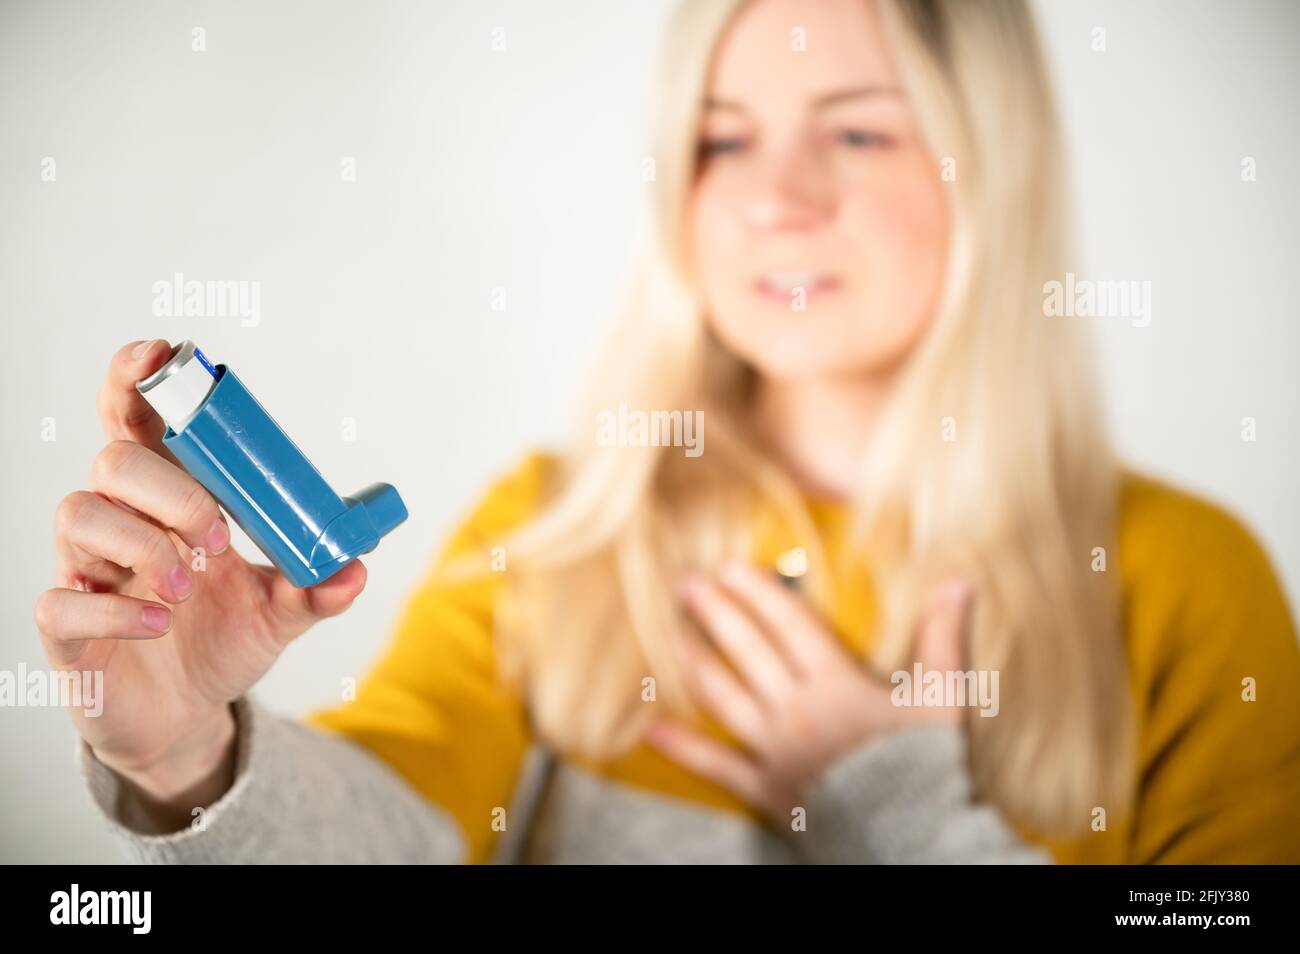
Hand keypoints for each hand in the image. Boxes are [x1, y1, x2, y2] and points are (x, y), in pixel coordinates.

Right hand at [34, 339, 366, 806]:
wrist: (187, 715)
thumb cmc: (223, 641)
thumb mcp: (281, 612)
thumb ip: (317, 588)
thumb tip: (355, 567)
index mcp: (168, 501)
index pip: (136, 421)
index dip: (137, 381)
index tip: (162, 357)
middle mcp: (120, 523)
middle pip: (114, 461)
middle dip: (172, 491)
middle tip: (216, 538)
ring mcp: (86, 571)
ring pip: (78, 514)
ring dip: (142, 544)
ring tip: (186, 588)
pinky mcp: (67, 627)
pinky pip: (61, 600)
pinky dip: (116, 610)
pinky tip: (159, 625)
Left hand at [646, 562, 971, 823]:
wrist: (916, 841)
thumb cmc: (931, 767)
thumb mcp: (946, 700)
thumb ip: (943, 639)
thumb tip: (959, 582)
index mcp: (837, 684)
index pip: (788, 623)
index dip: (758, 591)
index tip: (730, 567)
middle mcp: (797, 710)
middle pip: (745, 650)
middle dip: (713, 612)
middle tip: (685, 583)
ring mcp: (776, 751)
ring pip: (722, 696)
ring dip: (694, 661)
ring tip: (672, 634)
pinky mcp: (766, 790)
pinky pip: (718, 766)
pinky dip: (685, 747)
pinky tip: (654, 729)